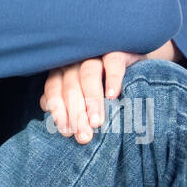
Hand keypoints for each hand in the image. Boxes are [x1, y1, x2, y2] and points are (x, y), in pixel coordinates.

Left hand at [39, 42, 181, 143]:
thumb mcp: (83, 94)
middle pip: (71, 87)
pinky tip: (113, 96)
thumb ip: (67, 104)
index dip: (59, 112)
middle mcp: (75, 60)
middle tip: (84, 136)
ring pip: (88, 75)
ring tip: (97, 122)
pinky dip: (112, 79)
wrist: (132, 61)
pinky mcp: (117, 49)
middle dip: (76, 114)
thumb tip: (57, 120)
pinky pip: (112, 63)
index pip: (53, 90)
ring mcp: (96, 53)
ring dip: (92, 100)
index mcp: (61, 71)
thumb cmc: (103, 85)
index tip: (67, 132)